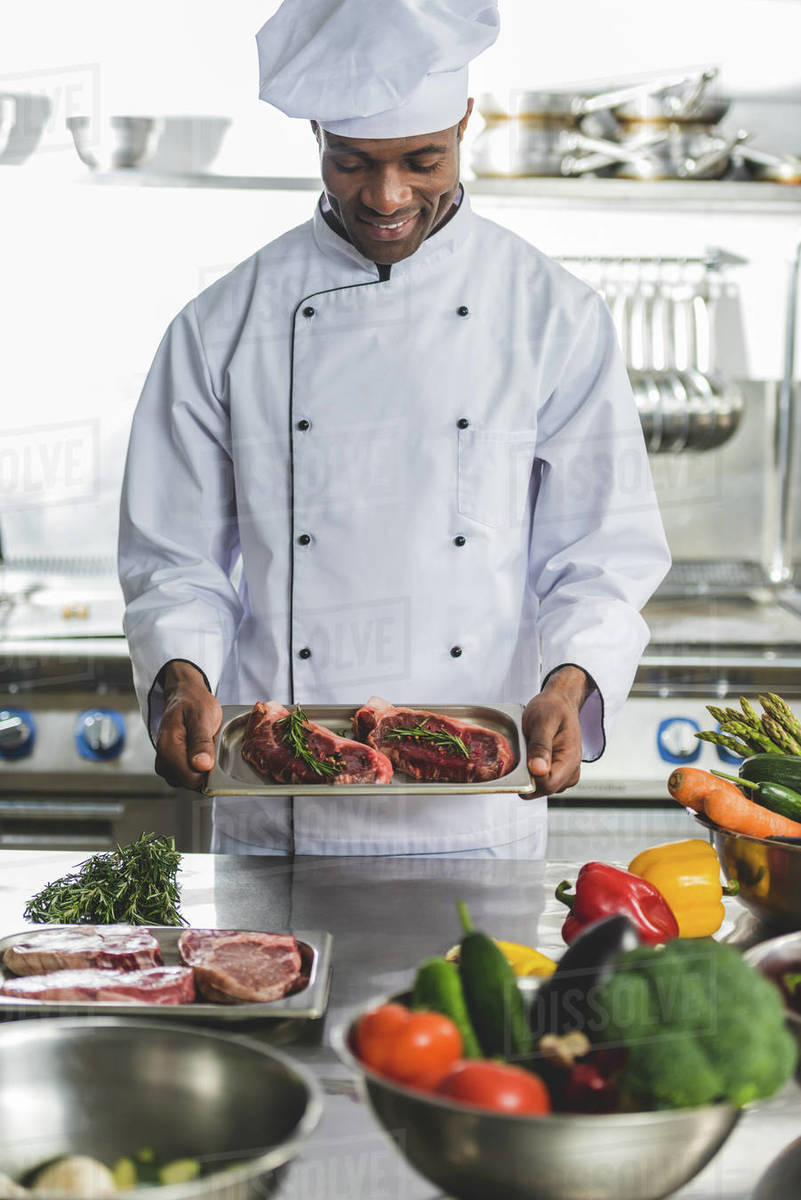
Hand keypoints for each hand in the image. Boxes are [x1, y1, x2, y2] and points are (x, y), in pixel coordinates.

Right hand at [154, 661, 221, 790]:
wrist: (185, 695)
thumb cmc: (193, 703)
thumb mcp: (202, 717)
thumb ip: (201, 742)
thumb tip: (202, 766)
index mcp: (168, 749)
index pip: (192, 780)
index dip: (208, 770)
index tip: (213, 752)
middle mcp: (163, 761)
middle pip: (191, 783)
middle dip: (205, 768)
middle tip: (208, 744)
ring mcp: (166, 765)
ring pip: (190, 782)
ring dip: (202, 767)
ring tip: (203, 744)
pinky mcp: (171, 767)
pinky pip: (188, 777)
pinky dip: (197, 766)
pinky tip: (199, 750)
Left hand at [521, 666, 590, 797]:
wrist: (559, 702)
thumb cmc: (552, 708)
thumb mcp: (543, 721)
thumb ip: (540, 746)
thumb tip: (538, 770)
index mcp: (570, 760)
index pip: (546, 785)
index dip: (529, 777)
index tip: (521, 759)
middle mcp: (570, 771)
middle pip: (542, 790)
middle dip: (527, 776)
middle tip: (523, 751)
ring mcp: (565, 774)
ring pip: (540, 788)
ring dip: (529, 774)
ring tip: (529, 751)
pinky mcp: (558, 773)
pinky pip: (541, 782)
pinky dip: (532, 773)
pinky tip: (531, 756)